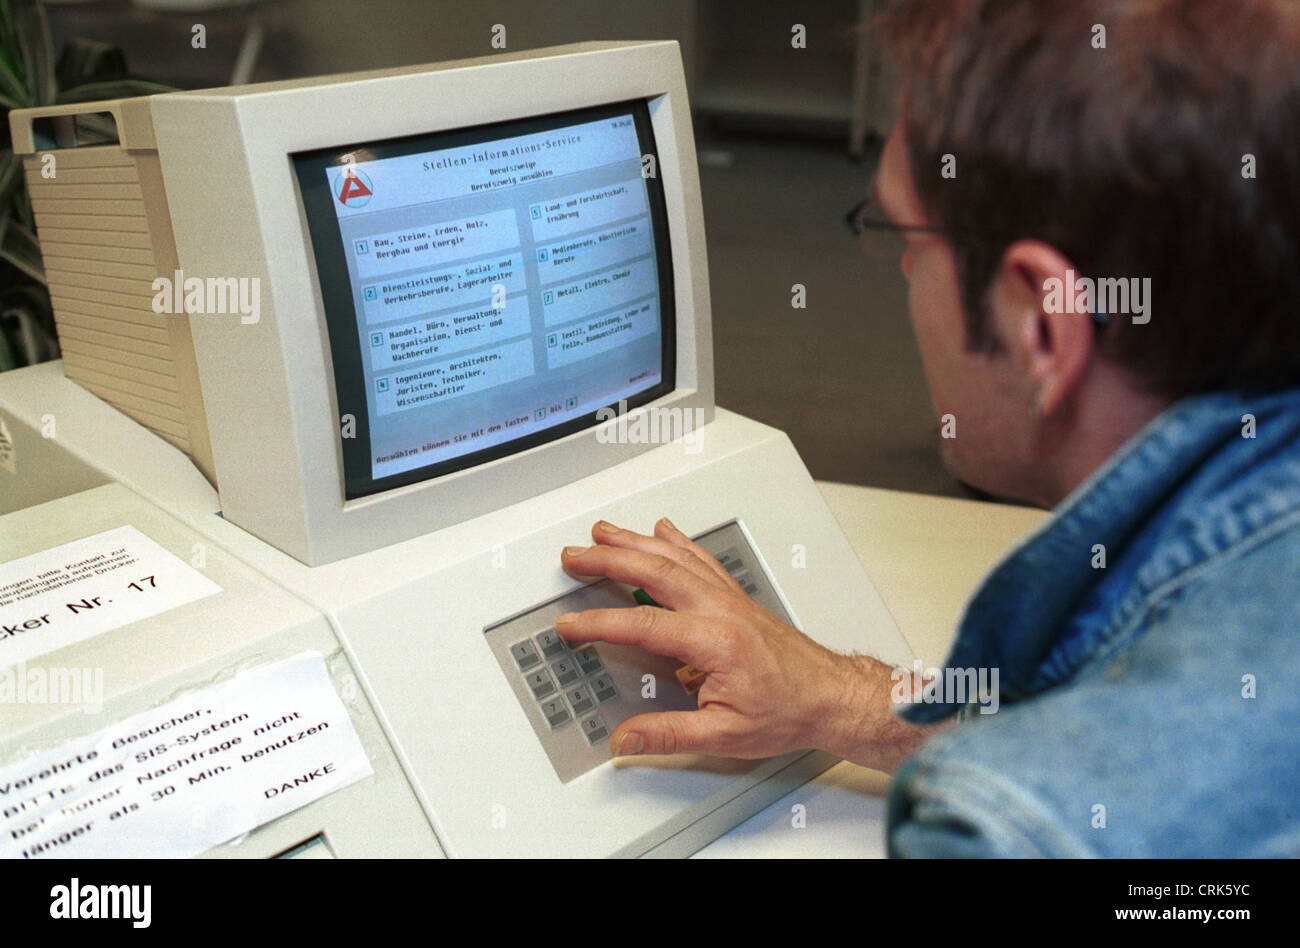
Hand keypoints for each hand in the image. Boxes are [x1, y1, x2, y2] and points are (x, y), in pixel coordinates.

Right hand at [557, 518, 940, 771]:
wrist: (831, 696)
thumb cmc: (789, 711)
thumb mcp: (726, 735)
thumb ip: (668, 735)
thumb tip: (626, 741)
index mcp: (713, 641)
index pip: (642, 625)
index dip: (600, 622)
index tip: (570, 623)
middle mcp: (720, 609)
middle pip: (654, 571)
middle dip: (609, 559)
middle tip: (574, 555)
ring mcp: (729, 598)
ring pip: (675, 557)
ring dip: (635, 541)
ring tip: (603, 532)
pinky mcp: (736, 598)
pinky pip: (700, 559)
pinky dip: (677, 541)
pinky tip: (662, 530)